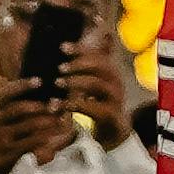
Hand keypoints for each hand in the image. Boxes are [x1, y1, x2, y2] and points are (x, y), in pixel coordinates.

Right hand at [0, 89, 70, 173]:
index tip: (40, 80)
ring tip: (58, 118)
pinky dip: (41, 139)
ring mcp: (0, 138)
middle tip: (55, 102)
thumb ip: (7, 107)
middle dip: (39, 105)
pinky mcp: (7, 153)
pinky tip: (52, 136)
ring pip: (26, 126)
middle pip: (18, 108)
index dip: (23, 85)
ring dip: (45, 121)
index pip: (7, 92)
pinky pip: (28, 144)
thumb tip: (29, 91)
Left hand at [62, 31, 133, 147]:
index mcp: (110, 71)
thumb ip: (88, 65)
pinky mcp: (110, 115)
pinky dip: (73, 104)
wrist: (114, 132)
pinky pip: (92, 107)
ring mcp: (115, 99)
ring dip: (75, 82)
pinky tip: (58, 105)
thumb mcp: (95, 83)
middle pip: (101, 65)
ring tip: (57, 83)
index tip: (62, 47)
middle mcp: (116, 82)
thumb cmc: (100, 103)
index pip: (98, 53)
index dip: (81, 49)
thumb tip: (82, 41)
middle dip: (79, 64)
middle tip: (60, 67)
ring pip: (97, 84)